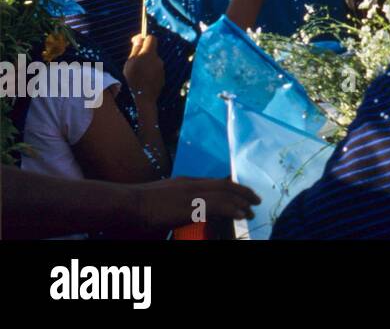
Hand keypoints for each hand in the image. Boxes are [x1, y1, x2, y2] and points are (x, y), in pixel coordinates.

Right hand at [123, 34, 163, 104]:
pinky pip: (155, 72)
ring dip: (146, 64)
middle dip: (143, 54)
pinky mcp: (162, 78)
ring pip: (153, 63)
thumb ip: (136, 49)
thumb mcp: (130, 62)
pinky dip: (149, 73)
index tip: (135, 42)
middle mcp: (159, 60)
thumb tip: (140, 37)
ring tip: (136, 74)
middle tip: (132, 62)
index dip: (143, 38)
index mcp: (150, 54)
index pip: (151, 38)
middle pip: (151, 52)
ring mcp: (162, 70)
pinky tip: (141, 81)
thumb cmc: (132, 79)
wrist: (142, 99)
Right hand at [134, 177, 260, 231]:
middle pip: (224, 185)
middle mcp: (191, 184)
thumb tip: (178, 214)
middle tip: (255, 199)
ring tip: (252, 209)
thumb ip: (174, 204)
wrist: (125, 203)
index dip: (230, 188)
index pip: (214, 182)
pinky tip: (242, 214)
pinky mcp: (190, 205)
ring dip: (241, 201)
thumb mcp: (160, 200)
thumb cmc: (135, 206)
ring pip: (225, 194)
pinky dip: (232, 208)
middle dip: (242, 192)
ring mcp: (191, 193)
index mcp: (184, 182)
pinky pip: (218, 205)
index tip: (240, 193)